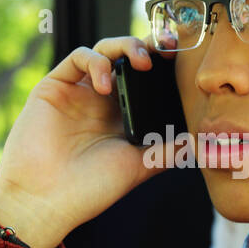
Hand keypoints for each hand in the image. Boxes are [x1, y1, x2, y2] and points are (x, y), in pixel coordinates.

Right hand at [0, 37, 169, 247]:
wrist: (47, 201)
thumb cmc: (90, 190)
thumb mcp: (139, 167)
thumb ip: (168, 150)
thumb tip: (202, 140)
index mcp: (123, 116)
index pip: (147, 80)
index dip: (164, 65)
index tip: (184, 60)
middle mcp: (101, 100)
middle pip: (127, 58)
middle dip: (149, 46)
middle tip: (169, 48)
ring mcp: (78, 91)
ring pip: (105, 50)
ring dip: (126, 48)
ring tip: (142, 63)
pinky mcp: (54, 86)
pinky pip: (78, 58)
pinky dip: (96, 62)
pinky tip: (106, 86)